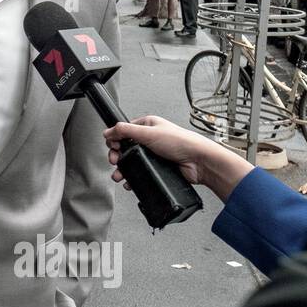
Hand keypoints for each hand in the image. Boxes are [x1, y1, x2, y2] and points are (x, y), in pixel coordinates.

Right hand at [103, 116, 253, 200]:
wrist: (198, 161)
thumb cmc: (181, 142)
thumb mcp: (149, 133)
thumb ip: (126, 131)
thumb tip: (108, 131)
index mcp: (148, 126)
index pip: (124, 131)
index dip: (115, 139)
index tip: (113, 147)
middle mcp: (150, 139)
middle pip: (125, 147)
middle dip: (117, 156)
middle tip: (115, 161)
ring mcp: (153, 154)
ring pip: (131, 161)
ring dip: (122, 169)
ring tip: (119, 175)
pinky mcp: (157, 167)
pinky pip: (140, 172)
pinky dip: (132, 177)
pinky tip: (129, 181)